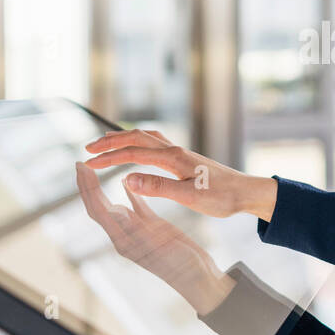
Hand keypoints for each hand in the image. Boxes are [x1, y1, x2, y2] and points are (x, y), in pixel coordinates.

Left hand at [73, 162, 233, 314]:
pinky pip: (137, 207)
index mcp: (123, 239)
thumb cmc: (180, 264)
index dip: (87, 188)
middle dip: (88, 186)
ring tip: (96, 170)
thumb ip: (134, 226)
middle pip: (100, 206)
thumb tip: (112, 209)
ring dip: (103, 189)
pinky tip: (128, 182)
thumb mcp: (156, 243)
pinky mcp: (152, 228)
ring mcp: (138, 230)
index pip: (98, 209)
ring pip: (115, 205)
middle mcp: (125, 234)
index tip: (80, 167)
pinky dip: (130, 194)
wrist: (197, 276)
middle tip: (80, 164)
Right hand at [82, 128, 276, 221]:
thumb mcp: (189, 196)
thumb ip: (158, 187)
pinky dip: (139, 142)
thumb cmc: (221, 197)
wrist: (246, 192)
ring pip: (146, 137)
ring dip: (124, 139)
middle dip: (110, 142)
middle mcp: (174, 150)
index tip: (89, 163)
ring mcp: (180, 153)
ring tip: (106, 143)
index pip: (133, 153)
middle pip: (136, 138)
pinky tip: (138, 149)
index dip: (109, 157)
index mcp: (173, 158)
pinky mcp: (185, 158)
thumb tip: (127, 178)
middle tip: (88, 148)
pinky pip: (155, 143)